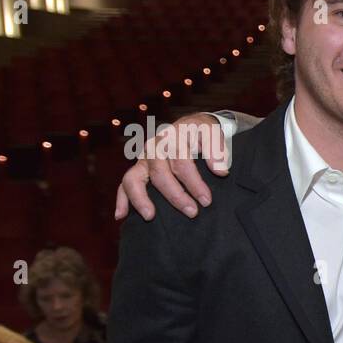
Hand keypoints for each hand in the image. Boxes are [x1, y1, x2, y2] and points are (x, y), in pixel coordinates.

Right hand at [115, 114, 230, 220]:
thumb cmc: (201, 133)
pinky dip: (121, 199)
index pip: (181, 162)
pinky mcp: (138, 169)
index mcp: (172, 138)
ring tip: (150, 216)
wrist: (190, 126)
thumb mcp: (212, 132)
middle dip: (175, 195)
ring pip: (134, 178)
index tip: (206, 200)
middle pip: (158, 173)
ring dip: (141, 198)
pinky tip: (121, 216)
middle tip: (192, 212)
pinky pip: (124, 184)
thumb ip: (218, 149)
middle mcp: (153, 148)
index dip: (193, 182)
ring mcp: (143, 160)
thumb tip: (220, 171)